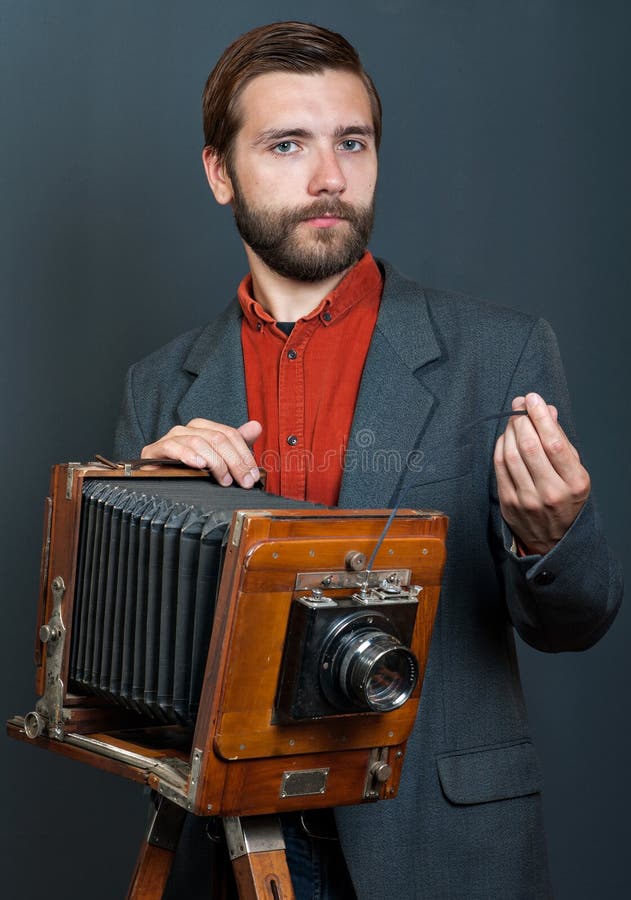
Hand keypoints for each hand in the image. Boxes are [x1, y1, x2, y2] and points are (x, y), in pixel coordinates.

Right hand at [141, 418, 262, 487]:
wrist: (157, 483)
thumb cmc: (188, 472)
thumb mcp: (218, 458)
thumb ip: (237, 442)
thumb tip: (257, 426)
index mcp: (202, 428)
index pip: (229, 434)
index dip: (244, 454)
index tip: (253, 476)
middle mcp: (187, 429)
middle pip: (217, 438)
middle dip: (234, 461)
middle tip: (243, 481)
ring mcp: (170, 438)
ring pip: (198, 441)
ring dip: (215, 462)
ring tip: (224, 479)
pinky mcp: (154, 450)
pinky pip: (172, 447)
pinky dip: (187, 455)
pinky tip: (198, 465)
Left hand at [493, 393, 589, 554]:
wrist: (553, 541)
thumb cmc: (566, 500)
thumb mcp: (575, 473)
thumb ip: (562, 442)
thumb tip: (547, 411)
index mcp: (575, 483)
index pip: (554, 442)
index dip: (540, 416)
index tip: (534, 399)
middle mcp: (551, 493)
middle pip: (530, 446)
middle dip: (522, 419)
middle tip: (520, 404)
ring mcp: (527, 500)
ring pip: (511, 455)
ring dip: (510, 431)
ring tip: (514, 419)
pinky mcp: (508, 503)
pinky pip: (499, 467)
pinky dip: (501, 447)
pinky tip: (506, 438)